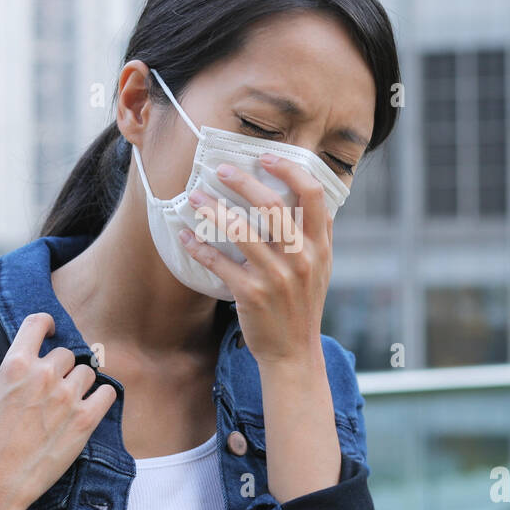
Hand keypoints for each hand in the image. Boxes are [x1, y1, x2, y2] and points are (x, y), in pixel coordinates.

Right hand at [0, 312, 115, 509]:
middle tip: (53, 385)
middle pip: (66, 353)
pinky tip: (92, 404)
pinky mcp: (85, 419)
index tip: (50, 330)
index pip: (38, 323)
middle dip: (60, 367)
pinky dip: (101, 396)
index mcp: (15, 364)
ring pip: (87, 372)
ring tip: (69, 399)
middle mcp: (44, 375)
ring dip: (79, 382)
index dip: (46, 323)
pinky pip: (107, 393)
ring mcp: (67, 397)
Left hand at [178, 152, 332, 364]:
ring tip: (194, 197)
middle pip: (273, 204)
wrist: (294, 353)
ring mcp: (277, 276)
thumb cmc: (303, 305)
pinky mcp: (252, 294)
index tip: (267, 157)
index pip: (313, 194)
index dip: (290, 170)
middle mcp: (301, 257)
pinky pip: (219, 262)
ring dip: (213, 209)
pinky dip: (200, 247)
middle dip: (243, 181)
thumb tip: (309, 194)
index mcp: (320, 246)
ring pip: (240, 230)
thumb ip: (318, 233)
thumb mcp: (322, 268)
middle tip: (221, 169)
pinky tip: (187, 237)